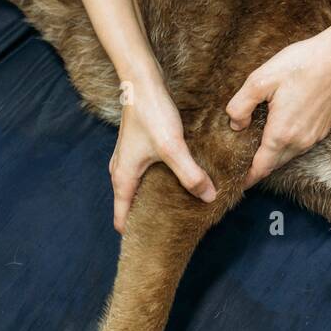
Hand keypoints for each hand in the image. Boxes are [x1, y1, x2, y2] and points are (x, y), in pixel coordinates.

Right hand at [109, 72, 216, 233]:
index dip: (136, 235)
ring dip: (156, 201)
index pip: (123, 218)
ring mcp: (130, 160)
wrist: (142, 82)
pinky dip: (160, 184)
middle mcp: (122, 172)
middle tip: (171, 233)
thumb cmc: (151, 114)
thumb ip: (190, 175)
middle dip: (149, 220)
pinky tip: (180, 184)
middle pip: (132, 206)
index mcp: (123, 178)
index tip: (151, 248)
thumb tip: (208, 197)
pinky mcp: (140, 148)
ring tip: (178, 212)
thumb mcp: (172, 147)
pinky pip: (148, 175)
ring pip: (140, 190)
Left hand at [226, 14, 330, 186]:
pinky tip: (278, 134)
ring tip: (256, 151)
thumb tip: (236, 124)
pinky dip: (286, 147)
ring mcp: (314, 136)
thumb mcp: (261, 79)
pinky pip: (300, 146)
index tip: (235, 185)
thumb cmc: (302, 63)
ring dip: (272, 157)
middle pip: (274, 164)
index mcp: (282, 132)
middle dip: (257, 169)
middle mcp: (300, 140)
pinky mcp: (323, 129)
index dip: (247, 178)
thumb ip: (241, 105)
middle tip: (240, 168)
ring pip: (288, 156)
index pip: (261, 167)